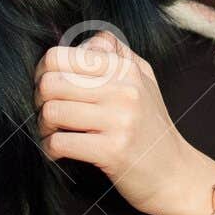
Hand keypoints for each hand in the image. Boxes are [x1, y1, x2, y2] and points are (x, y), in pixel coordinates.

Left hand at [33, 31, 214, 214]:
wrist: (175, 173)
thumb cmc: (150, 127)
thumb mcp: (142, 81)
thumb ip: (115, 55)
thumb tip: (81, 42)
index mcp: (125, 68)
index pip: (60, 56)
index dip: (42, 72)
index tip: (48, 89)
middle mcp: (124, 89)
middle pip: (50, 83)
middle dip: (39, 101)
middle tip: (48, 114)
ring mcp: (120, 120)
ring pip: (51, 111)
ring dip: (43, 127)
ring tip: (53, 133)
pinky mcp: (113, 151)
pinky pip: (60, 142)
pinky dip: (50, 149)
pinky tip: (58, 152)